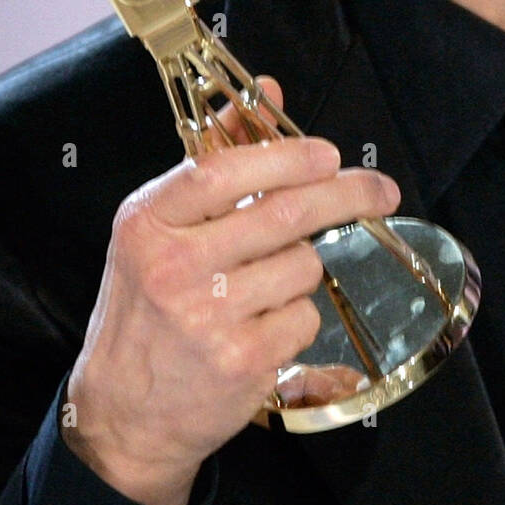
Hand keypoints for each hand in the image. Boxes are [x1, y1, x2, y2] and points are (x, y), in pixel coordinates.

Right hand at [63, 77, 400, 504]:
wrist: (124, 414)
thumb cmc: (147, 309)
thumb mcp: (161, 229)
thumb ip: (216, 155)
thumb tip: (268, 91)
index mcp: (146, 222)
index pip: (221, 171)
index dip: (284, 156)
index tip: (328, 154)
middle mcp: (173, 266)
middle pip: (283, 213)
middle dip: (345, 195)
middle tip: (380, 190)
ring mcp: (208, 316)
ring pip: (303, 265)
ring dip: (303, 268)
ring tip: (266, 284)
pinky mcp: (242, 361)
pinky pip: (305, 316)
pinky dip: (298, 316)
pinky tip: (263, 326)